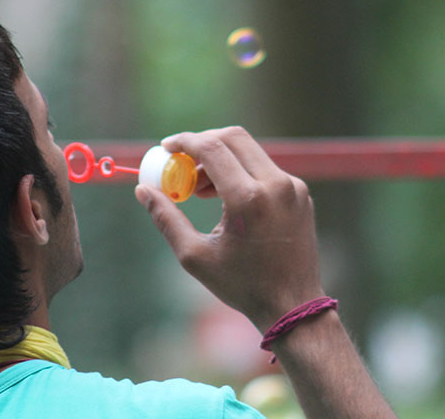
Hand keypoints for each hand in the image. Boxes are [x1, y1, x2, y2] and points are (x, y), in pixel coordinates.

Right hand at [135, 126, 324, 331]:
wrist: (293, 306)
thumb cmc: (242, 285)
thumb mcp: (195, 255)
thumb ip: (166, 218)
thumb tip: (143, 190)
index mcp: (248, 199)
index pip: (212, 148)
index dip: (184, 142)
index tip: (166, 147)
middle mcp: (276, 185)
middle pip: (233, 138)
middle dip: (203, 143)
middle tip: (182, 163)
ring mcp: (293, 187)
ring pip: (250, 152)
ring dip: (222, 159)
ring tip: (201, 190)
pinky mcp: (301, 193)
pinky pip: (266, 168)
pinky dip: (242, 172)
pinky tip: (226, 198)